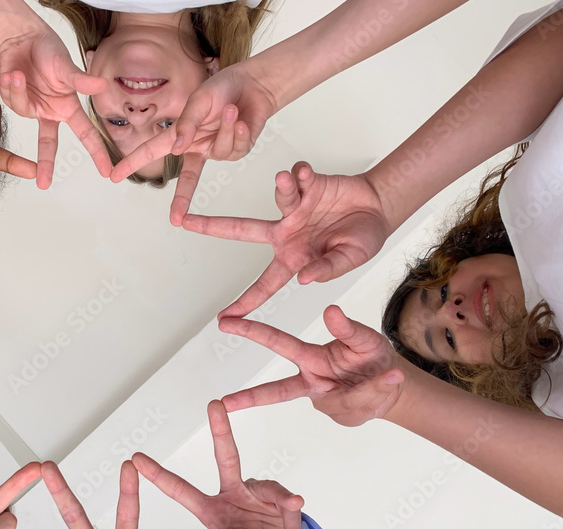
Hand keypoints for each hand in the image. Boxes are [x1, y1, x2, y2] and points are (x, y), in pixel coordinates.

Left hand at [0, 28, 111, 187]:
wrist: (23, 39)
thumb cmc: (49, 51)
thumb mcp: (67, 66)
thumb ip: (81, 80)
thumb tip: (102, 85)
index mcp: (68, 108)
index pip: (86, 135)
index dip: (97, 154)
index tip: (106, 172)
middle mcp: (50, 112)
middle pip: (48, 144)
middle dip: (46, 164)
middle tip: (44, 184)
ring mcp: (31, 108)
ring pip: (22, 109)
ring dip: (19, 90)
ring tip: (19, 73)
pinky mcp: (14, 100)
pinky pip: (9, 99)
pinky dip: (9, 85)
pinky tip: (12, 72)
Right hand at [110, 63, 278, 223]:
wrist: (253, 84)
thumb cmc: (222, 88)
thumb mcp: (199, 100)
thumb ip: (187, 123)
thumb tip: (178, 149)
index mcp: (180, 134)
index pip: (152, 150)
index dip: (132, 163)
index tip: (114, 176)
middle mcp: (197, 146)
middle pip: (188, 178)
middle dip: (182, 199)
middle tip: (175, 220)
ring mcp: (218, 150)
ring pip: (221, 151)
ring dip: (227, 129)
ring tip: (231, 109)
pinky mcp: (238, 150)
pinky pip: (237, 149)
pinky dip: (240, 132)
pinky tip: (242, 119)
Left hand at [133, 401, 303, 528]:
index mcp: (212, 512)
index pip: (181, 491)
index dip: (159, 475)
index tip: (136, 459)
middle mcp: (233, 496)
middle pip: (226, 457)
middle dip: (221, 429)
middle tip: (215, 404)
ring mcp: (258, 495)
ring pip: (270, 488)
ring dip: (280, 509)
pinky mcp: (282, 501)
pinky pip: (288, 505)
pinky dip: (291, 528)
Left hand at [183, 164, 391, 318]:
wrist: (378, 207)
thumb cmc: (362, 238)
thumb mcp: (350, 259)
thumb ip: (329, 269)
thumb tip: (304, 279)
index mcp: (293, 258)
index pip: (264, 285)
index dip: (245, 302)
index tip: (223, 320)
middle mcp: (286, 233)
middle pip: (241, 231)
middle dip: (212, 226)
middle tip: (184, 222)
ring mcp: (294, 208)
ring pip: (278, 196)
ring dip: (283, 187)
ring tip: (289, 180)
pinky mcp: (307, 184)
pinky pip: (299, 176)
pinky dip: (302, 174)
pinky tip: (309, 173)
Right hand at [219, 306, 405, 426]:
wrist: (392, 384)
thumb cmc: (372, 357)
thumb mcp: (366, 338)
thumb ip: (348, 329)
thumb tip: (331, 310)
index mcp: (312, 357)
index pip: (278, 342)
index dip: (252, 332)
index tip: (227, 323)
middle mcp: (312, 380)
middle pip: (278, 391)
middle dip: (250, 397)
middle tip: (224, 403)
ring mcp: (326, 402)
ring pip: (337, 404)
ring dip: (362, 393)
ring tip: (386, 377)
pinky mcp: (342, 415)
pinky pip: (360, 406)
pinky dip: (379, 391)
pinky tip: (387, 382)